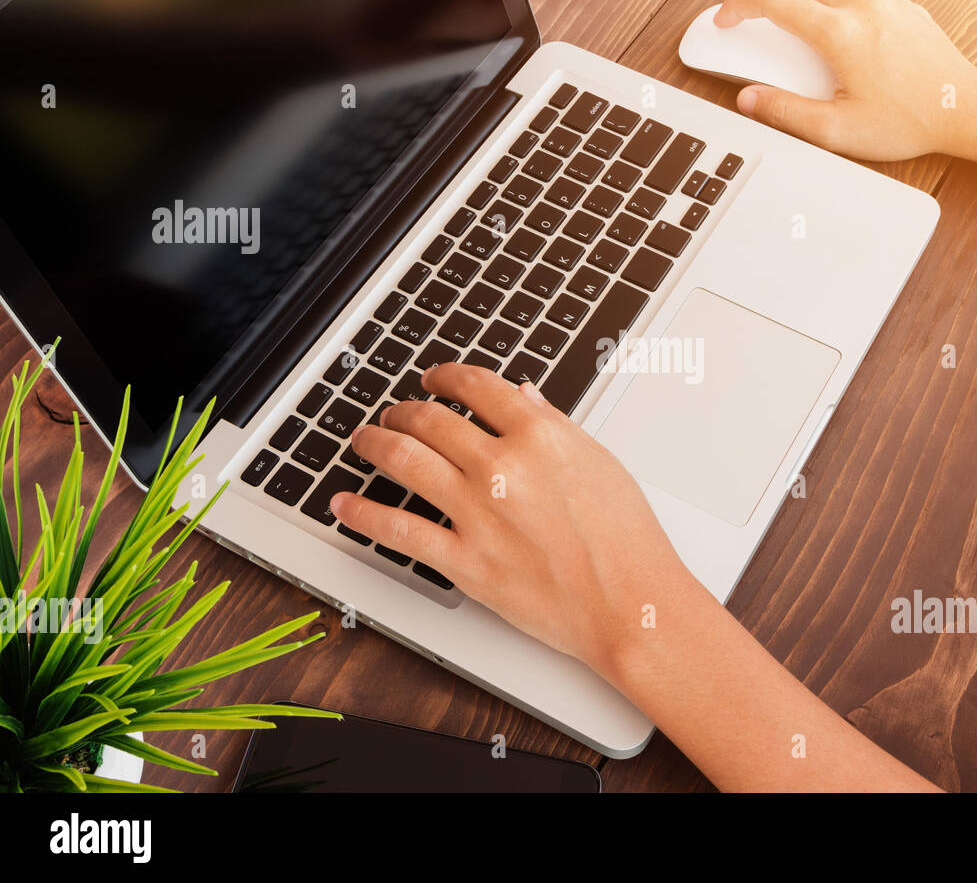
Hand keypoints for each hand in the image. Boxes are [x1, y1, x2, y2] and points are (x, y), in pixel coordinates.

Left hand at [329, 364, 695, 675]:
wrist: (630, 603)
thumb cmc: (627, 540)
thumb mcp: (600, 463)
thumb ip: (556, 425)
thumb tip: (524, 397)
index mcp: (540, 435)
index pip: (477, 386)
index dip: (445, 376)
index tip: (433, 379)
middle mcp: (502, 466)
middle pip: (432, 420)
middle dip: (404, 410)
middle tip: (394, 413)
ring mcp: (478, 513)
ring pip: (404, 460)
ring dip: (375, 444)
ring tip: (364, 440)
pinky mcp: (463, 560)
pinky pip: (397, 530)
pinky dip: (362, 513)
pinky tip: (344, 503)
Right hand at [714, 0, 976, 160]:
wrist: (963, 110)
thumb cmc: (908, 122)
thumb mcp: (837, 131)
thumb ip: (786, 112)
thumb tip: (749, 98)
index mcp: (840, 33)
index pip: (774, 0)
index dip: (739, 6)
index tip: (726, 19)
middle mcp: (862, 6)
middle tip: (752, 14)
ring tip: (789, 5)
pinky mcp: (904, 3)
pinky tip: (831, 7)